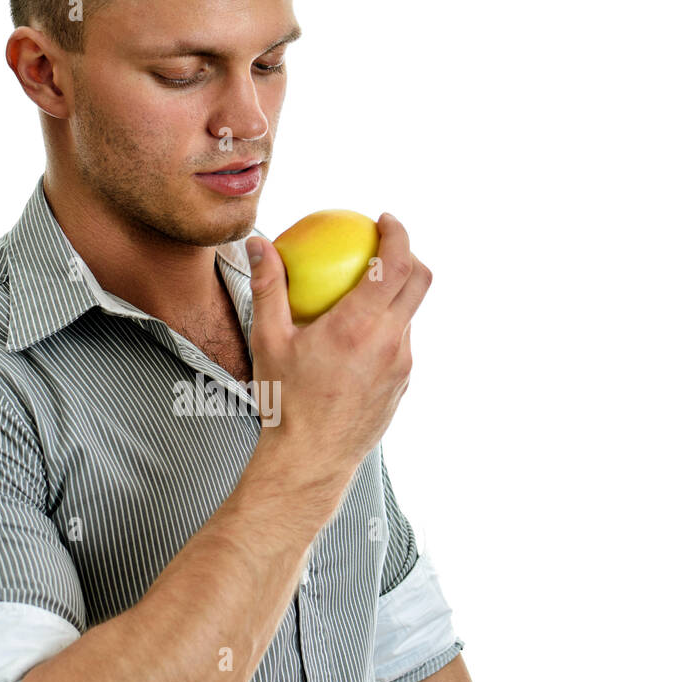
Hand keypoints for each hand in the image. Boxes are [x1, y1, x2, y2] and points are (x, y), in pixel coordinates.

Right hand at [246, 213, 432, 503]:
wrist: (309, 461)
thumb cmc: (285, 402)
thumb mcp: (268, 341)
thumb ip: (267, 287)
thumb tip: (259, 244)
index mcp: (359, 326)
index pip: (397, 262)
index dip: (399, 233)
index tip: (385, 220)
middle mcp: (390, 343)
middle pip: (421, 282)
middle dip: (410, 255)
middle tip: (385, 245)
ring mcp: (402, 367)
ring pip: (411, 316)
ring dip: (396, 296)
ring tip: (364, 293)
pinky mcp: (402, 386)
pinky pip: (401, 345)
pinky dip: (387, 328)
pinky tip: (358, 336)